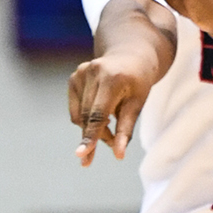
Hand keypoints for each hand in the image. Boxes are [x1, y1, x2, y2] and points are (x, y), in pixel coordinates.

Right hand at [68, 49, 157, 165]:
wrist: (130, 56)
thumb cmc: (138, 83)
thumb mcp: (138, 105)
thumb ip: (126, 130)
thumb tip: (119, 156)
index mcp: (112, 78)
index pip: (98, 114)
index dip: (91, 135)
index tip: (81, 154)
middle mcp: (93, 72)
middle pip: (88, 118)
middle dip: (98, 137)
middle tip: (113, 146)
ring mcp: (80, 74)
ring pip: (80, 117)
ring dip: (94, 129)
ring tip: (112, 124)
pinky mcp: (73, 78)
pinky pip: (76, 111)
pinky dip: (87, 118)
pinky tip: (103, 111)